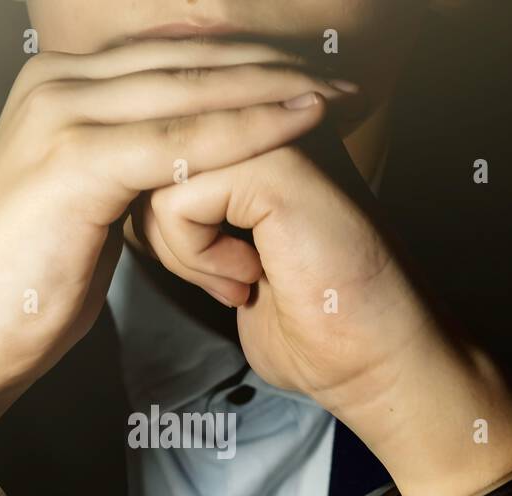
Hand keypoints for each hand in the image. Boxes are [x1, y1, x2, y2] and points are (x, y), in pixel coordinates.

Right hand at [0, 41, 357, 495]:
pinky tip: (297, 126)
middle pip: (184, 60)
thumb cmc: (22, 289)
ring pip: (189, 91)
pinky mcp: (74, 160)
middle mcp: (54, 83)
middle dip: (269, 66)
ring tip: (336, 95)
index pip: (167, 56)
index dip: (242, 61)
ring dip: (271, 90)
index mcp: (56, 86)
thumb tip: (177, 159)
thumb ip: (124, 166)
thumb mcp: (84, 207)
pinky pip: (181, 141)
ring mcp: (60, 116)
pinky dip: (245, 130)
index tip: (308, 74)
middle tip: (340, 76)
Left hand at [135, 127, 511, 495]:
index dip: (160, 221)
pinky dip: (196, 254)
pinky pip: (177, 197)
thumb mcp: (224, 262)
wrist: (382, 362)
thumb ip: (183, 217)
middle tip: (229, 280)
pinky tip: (250, 277)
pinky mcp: (281, 165)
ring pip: (157, 173)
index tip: (230, 272)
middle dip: (164, 232)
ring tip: (242, 280)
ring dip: (182, 249)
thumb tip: (129, 209)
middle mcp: (274, 117)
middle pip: (150, 152)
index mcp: (264, 132)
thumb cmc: (316, 329)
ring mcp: (280, 133)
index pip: (158, 144)